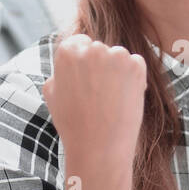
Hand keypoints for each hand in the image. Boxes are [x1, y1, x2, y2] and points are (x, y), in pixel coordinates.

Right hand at [43, 34, 146, 164]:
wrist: (98, 147)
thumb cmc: (73, 123)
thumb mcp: (52, 93)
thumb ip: (60, 70)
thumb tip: (69, 59)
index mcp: (67, 51)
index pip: (79, 43)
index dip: (83, 63)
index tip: (85, 80)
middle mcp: (91, 48)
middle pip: (99, 49)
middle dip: (100, 66)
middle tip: (98, 94)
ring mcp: (116, 55)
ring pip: (118, 56)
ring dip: (117, 70)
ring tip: (110, 99)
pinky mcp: (136, 66)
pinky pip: (135, 64)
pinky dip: (134, 77)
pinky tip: (124, 98)